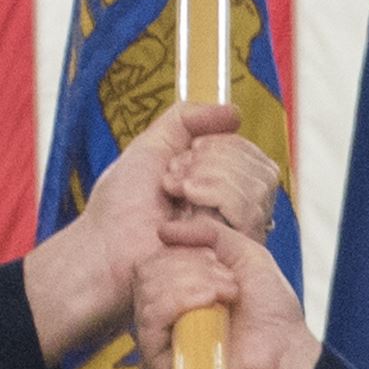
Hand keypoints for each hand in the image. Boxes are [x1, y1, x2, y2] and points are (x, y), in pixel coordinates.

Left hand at [22, 104, 282, 364]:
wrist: (105, 249)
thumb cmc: (121, 208)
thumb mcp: (153, 146)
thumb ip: (188, 119)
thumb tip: (233, 111)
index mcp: (222, 190)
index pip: (253, 156)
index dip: (220, 147)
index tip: (181, 158)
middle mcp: (236, 215)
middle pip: (262, 171)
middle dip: (214, 162)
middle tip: (174, 180)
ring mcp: (238, 239)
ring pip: (258, 190)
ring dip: (211, 180)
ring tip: (176, 195)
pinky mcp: (234, 257)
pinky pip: (248, 215)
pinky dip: (214, 199)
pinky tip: (183, 215)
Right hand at [136, 217, 321, 368]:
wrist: (284, 350)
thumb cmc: (270, 311)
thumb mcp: (244, 253)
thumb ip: (207, 232)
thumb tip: (162, 230)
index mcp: (177, 286)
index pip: (155, 257)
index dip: (185, 251)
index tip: (219, 262)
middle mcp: (164, 309)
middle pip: (148, 269)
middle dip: (193, 266)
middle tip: (228, 283)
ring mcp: (160, 334)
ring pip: (149, 290)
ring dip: (194, 283)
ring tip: (226, 295)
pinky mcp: (158, 357)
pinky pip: (150, 317)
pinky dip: (180, 301)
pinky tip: (209, 304)